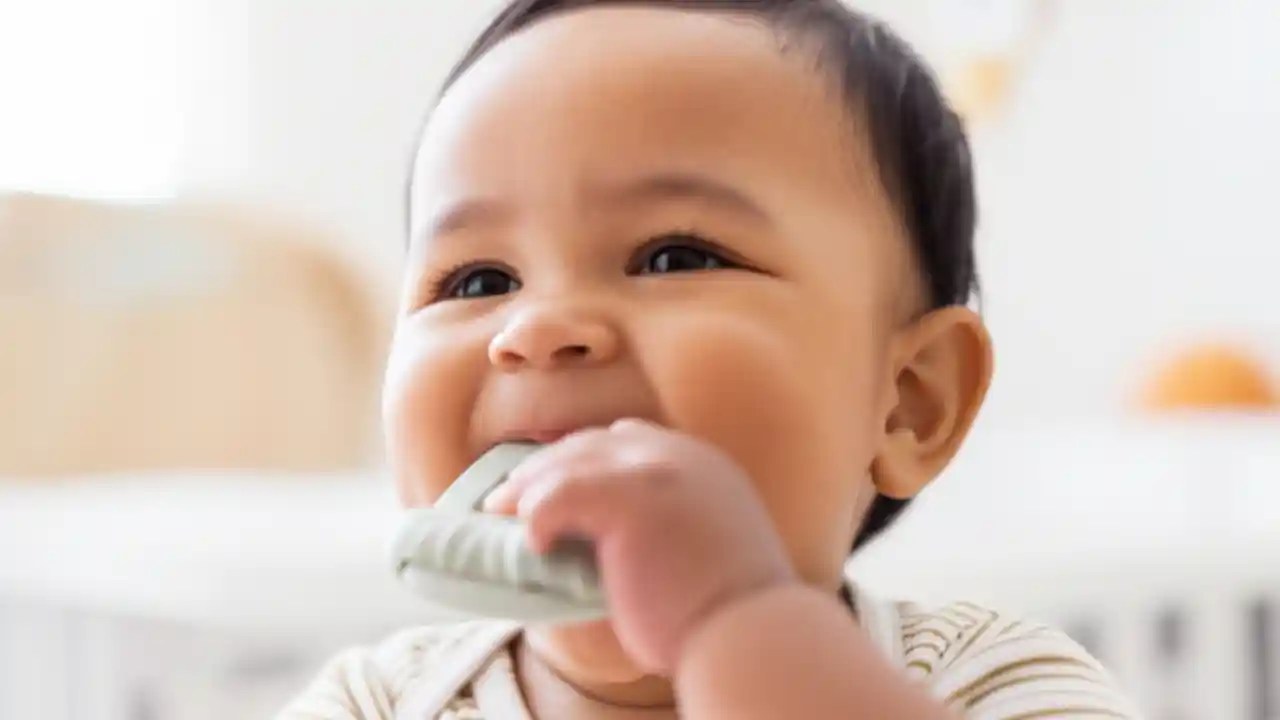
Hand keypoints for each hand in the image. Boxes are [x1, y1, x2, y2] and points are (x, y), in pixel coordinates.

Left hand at [483, 420, 796, 672]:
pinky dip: (539, 515)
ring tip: (502, 514)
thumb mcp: (700, 549)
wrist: (748, 634)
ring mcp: (656, 469)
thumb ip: (662, 527)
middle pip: (593, 442)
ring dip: (530, 488)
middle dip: (546, 466)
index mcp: (702, 465)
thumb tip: (599, 544)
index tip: (554, 482)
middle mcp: (681, 455)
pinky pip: (560, 494)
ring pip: (570, 462)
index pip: (629, 440)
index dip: (584, 458)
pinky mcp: (630, 496)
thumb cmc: (724, 614)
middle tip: (508, 497)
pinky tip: (534, 544)